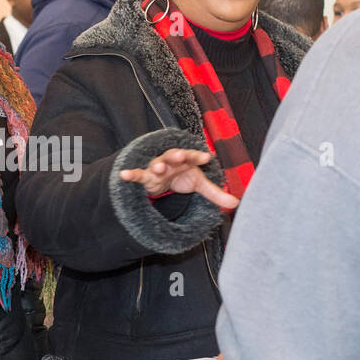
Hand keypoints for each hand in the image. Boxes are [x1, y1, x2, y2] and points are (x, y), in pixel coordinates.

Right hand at [119, 148, 238, 208]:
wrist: (164, 178)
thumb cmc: (182, 176)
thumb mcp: (199, 184)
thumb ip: (216, 194)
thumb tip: (237, 204)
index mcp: (186, 160)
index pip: (194, 156)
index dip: (199, 157)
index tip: (208, 157)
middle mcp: (171, 161)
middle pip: (173, 155)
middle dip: (176, 155)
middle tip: (180, 155)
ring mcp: (157, 167)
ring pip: (157, 164)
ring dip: (157, 165)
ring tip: (158, 167)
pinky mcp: (146, 177)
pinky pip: (137, 175)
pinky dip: (130, 174)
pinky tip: (123, 175)